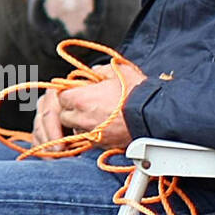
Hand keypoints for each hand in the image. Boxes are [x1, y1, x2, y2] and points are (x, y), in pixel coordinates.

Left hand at [31, 61, 147, 149]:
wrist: (153, 115)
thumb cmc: (136, 93)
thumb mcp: (118, 71)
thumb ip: (100, 70)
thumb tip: (94, 72)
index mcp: (81, 99)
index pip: (61, 97)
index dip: (68, 93)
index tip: (75, 91)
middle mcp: (82, 119)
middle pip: (64, 116)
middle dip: (70, 110)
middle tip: (83, 104)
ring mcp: (92, 134)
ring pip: (75, 130)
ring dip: (80, 124)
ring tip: (94, 116)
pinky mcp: (102, 145)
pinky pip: (89, 140)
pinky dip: (92, 134)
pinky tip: (103, 126)